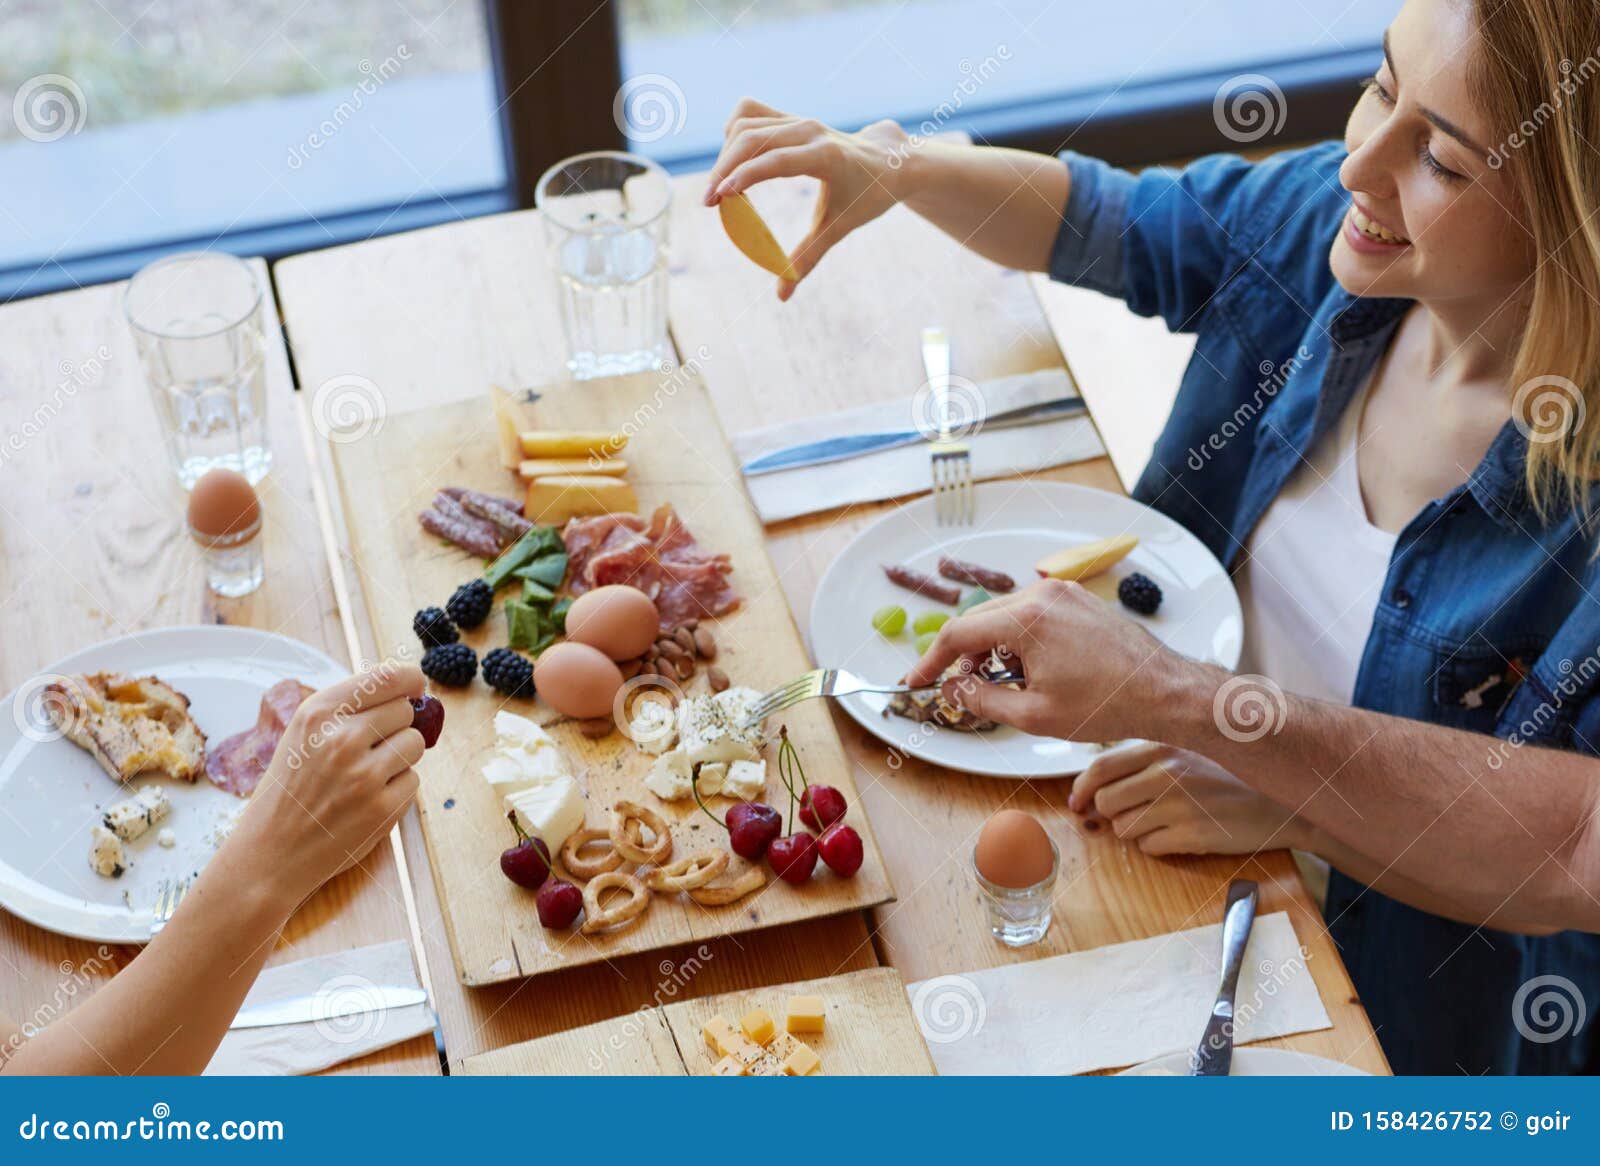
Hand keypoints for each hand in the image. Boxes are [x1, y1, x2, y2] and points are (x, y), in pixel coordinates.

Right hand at [225, 662, 425, 907]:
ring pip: (415, 744)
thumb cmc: (289, 790)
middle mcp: (341, 738)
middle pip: (405, 711)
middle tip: (369, 750)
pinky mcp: (381, 807)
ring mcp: (364, 774)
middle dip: (396, 727)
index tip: (415, 687)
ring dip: (399, 759)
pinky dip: (397, 791)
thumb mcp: (302, 735)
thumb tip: (409, 690)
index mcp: (318, 712)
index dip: (409, 680)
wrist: (269, 854)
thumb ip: (348, 710)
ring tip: (364, 778)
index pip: (386, 677)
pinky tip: (365, 802)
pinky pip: (413, 781)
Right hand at [703, 98, 908, 298]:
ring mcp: (798, 120)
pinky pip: (750, 115)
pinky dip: (734, 135)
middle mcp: (810, 130)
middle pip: (752, 138)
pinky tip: (734, 163)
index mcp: (826, 156)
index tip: (718, 198)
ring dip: (726, 155)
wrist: (889, 162)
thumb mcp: (839, 228)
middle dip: (723, 168)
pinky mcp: (789, 117)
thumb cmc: (866, 197)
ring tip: (721, 191)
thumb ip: (808, 257)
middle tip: (709, 203)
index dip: (744, 176)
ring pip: (746, 124)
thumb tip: (782, 295)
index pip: (776, 160)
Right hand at [903, 580, 1205, 742]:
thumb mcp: (1033, 714)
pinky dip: (1019, 640)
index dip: (930, 660)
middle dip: (964, 658)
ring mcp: (1063, 594)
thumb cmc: (1105, 705)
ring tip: (1003, 687)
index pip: (958, 633)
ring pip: (1005, 618)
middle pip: (980, 621)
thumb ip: (981, 699)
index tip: (916, 681)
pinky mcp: (1078, 600)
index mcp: (1026, 619)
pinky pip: (1032, 615)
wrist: (1164, 692)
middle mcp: (1042, 595)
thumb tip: (951, 691)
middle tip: (960, 692)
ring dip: (993, 650)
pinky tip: (1029, 671)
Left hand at [1069, 742, 1306, 855]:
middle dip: (1113, 814)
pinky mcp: (1192, 835)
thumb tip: (1100, 782)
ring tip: (1167, 821)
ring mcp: (1178, 805)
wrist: (1284, 800)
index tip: (1077, 802)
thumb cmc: (1235, 775)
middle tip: (1135, 814)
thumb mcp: (1191, 750)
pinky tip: (1183, 834)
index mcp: (1162, 746)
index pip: (1100, 768)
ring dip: (1138, 831)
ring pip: (1124, 829)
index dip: (1082, 789)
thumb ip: (1149, 759)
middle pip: (1106, 803)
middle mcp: (1166, 772)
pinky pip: (1150, 848)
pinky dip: (1159, 846)